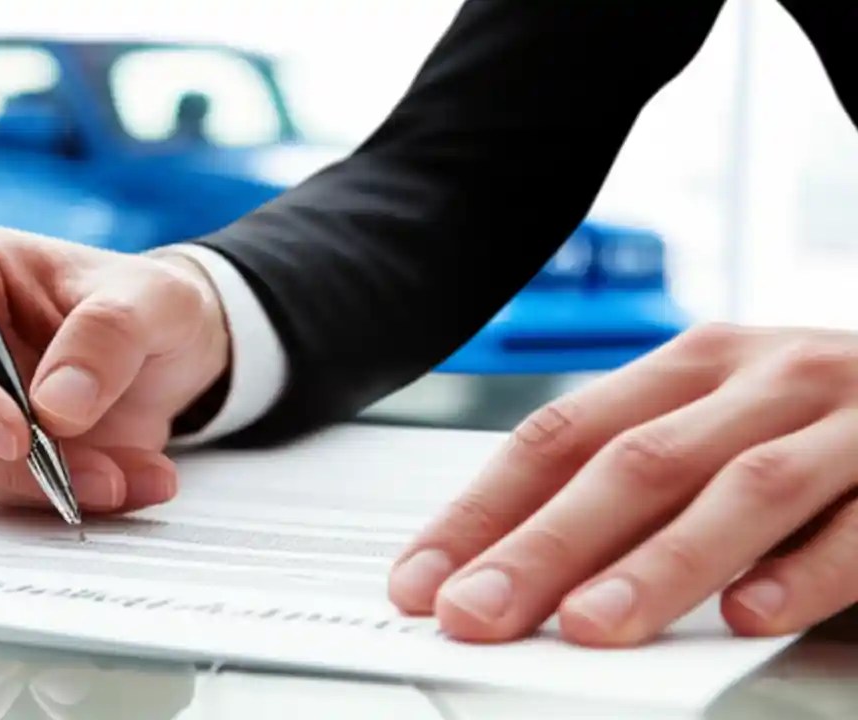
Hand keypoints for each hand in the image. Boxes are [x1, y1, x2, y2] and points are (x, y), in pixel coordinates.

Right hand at [0, 225, 228, 513]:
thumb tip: (54, 407)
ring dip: (44, 487)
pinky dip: (68, 499)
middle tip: (100, 475)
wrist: (180, 351)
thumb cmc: (154, 303)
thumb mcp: (156, 298)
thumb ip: (108, 336)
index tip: (13, 436)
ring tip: (133, 476)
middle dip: (10, 460)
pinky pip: (4, 494)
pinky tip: (134, 482)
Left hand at [388, 324, 857, 645]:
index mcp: (689, 367)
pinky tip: (750, 617)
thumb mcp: (720, 428)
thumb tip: (512, 569)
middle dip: (543, 546)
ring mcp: (845, 416)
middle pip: (631, 463)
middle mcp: (758, 378)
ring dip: (657, 564)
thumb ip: (640, 488)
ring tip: (589, 627)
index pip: (560, 435)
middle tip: (474, 613)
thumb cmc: (822, 423)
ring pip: (738, 490)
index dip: (483, 509)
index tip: (421, 579)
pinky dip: (805, 570)